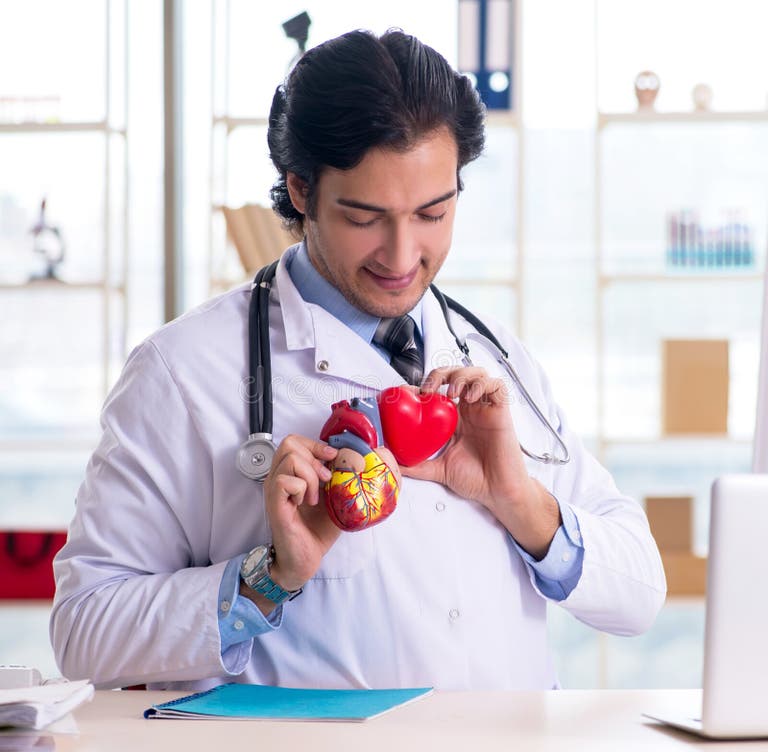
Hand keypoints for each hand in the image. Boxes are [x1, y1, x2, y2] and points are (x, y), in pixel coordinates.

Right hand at [262, 435, 341, 591]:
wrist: (305, 558)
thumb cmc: (318, 530)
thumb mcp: (335, 496)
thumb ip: (341, 476)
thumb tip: (359, 457)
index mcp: (290, 472)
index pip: (294, 440)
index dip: (316, 444)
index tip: (332, 458)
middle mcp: (278, 477)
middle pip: (289, 443)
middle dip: (314, 457)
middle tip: (325, 479)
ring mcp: (274, 489)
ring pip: (290, 459)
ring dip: (311, 475)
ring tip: (315, 496)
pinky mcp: (274, 503)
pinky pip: (285, 481)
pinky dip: (302, 489)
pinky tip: (305, 503)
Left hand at [401, 367, 559, 557]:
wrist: (498, 492)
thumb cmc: (476, 479)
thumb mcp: (439, 469)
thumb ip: (418, 465)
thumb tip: (394, 463)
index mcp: (455, 418)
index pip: (439, 389)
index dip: (425, 384)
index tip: (409, 393)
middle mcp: (470, 409)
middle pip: (456, 374)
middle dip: (441, 374)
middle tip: (428, 388)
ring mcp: (486, 408)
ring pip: (476, 373)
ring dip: (461, 376)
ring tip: (451, 392)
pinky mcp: (501, 411)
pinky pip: (496, 386)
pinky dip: (482, 384)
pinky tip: (471, 397)